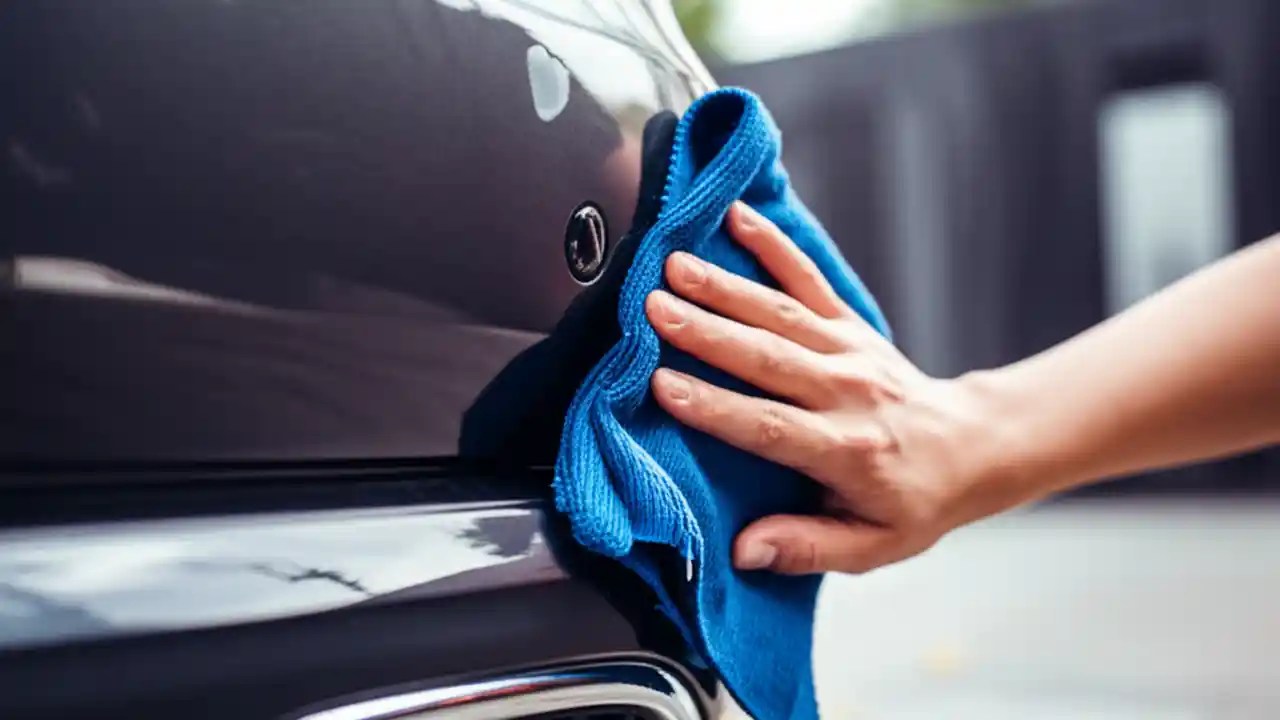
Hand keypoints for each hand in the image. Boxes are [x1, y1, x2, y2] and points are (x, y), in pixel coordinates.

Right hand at [645, 203, 1027, 574]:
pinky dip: (774, 244)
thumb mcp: (872, 546)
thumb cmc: (913, 501)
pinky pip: (809, 279)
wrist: (971, 446)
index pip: (771, 426)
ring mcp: (848, 351)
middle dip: (707, 331)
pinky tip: (738, 216)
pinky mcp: (850, 325)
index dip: (716, 407)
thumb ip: (807, 547)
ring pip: (780, 312)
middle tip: (653, 308)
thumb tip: (743, 551)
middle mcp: (845, 392)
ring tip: (673, 263)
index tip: (664, 386)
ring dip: (724, 286)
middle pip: (768, 357)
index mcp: (847, 451)